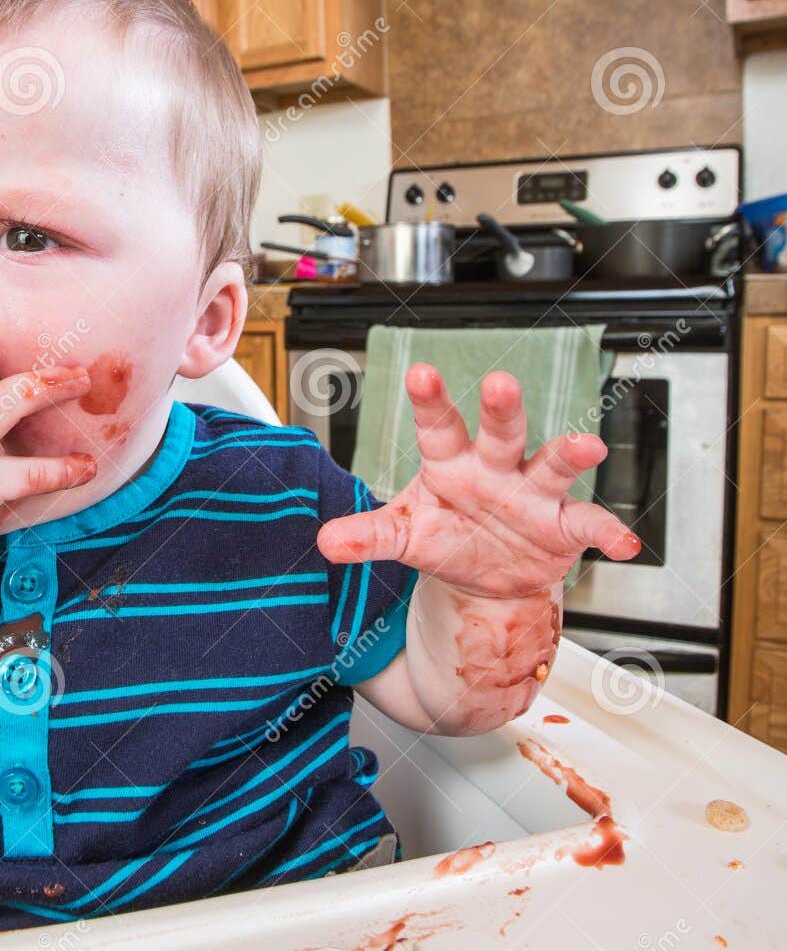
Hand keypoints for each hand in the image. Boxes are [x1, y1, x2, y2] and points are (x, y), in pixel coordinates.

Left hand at [318, 365, 639, 596]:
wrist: (485, 576)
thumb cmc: (445, 536)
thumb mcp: (403, 535)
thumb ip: (369, 535)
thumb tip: (325, 541)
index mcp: (451, 461)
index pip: (438, 426)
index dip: (430, 401)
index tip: (421, 375)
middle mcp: (496, 468)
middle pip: (501, 431)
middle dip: (501, 408)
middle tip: (498, 383)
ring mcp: (534, 494)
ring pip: (552, 465)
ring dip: (570, 454)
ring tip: (586, 448)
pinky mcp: (564, 526)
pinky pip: (590, 524)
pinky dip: (610, 532)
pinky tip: (625, 542)